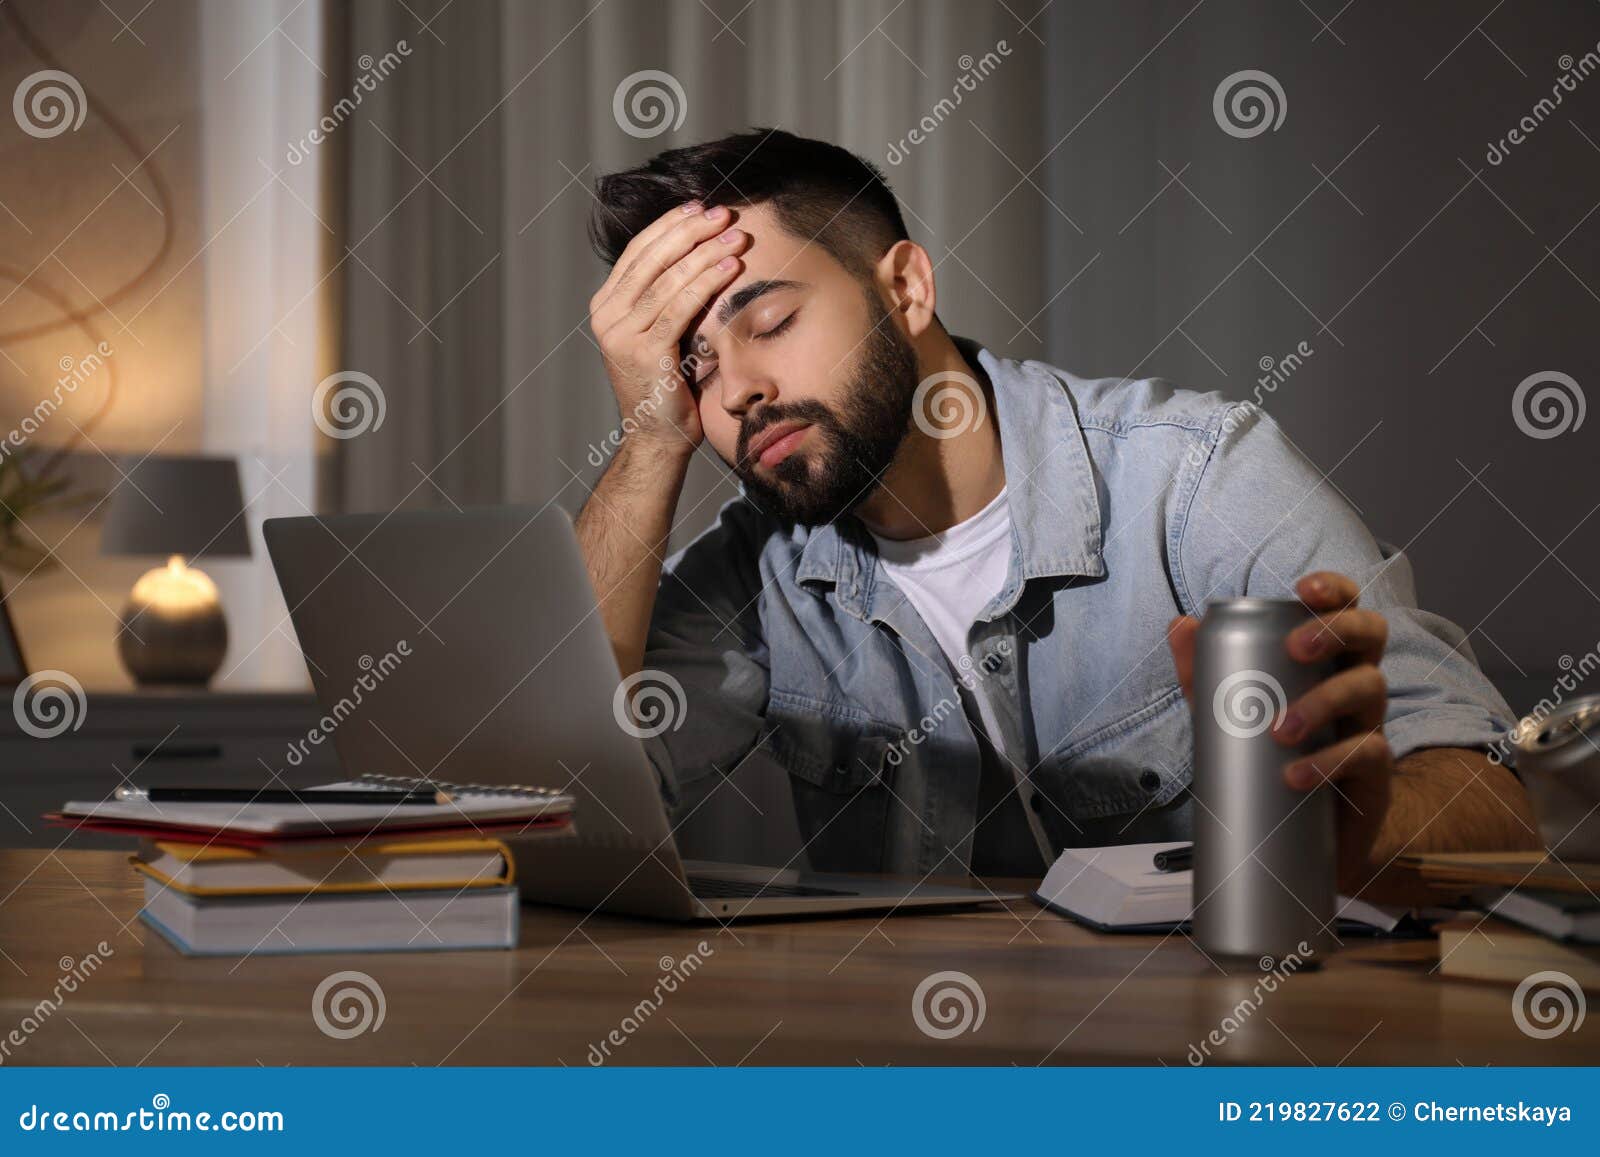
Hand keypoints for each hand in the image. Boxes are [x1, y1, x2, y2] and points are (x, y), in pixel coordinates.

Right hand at [588, 201, 748, 451]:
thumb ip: (664, 299)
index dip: (670, 225)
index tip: (700, 207)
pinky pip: (680, 307)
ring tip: (736, 236)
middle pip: (652, 259)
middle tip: (723, 213)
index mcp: (606, 306)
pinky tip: (731, 267)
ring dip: (705, 253)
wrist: (659, 437)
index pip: (638, 252)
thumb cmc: (668, 386)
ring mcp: (622, 335)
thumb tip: (696, 250)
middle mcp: (607, 317)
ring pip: (668, 280)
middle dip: (690, 231)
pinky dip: (708, 283)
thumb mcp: (660, 333)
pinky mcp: (644, 352)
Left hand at [1166, 572, 1393, 888]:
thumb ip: (1204, 672)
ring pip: (1369, 689)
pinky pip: (1368, 754)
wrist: (1296, 836)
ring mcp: (1370, 724)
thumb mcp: (1228, 713)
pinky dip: (1329, 762)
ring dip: (1323, 701)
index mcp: (1326, 660)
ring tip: (1282, 730)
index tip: (1304, 590)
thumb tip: (1180, 624)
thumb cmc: (1269, 757)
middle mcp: (1355, 683)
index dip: (1334, 590)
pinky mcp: (1375, 774)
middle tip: (1296, 648)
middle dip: (1335, 630)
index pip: (1344, 609)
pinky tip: (1296, 775)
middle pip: (1370, 634)